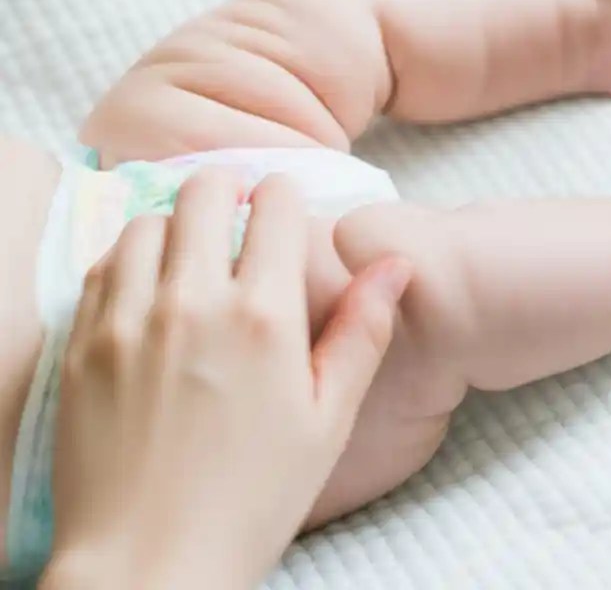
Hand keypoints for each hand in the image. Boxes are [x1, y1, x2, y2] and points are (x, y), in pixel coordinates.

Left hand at [41, 170, 410, 589]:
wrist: (149, 563)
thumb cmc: (252, 498)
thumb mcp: (328, 420)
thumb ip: (362, 331)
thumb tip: (397, 264)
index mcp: (264, 318)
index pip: (275, 205)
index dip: (286, 195)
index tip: (286, 206)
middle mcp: (192, 303)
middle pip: (204, 193)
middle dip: (229, 190)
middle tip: (240, 214)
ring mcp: (128, 320)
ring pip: (148, 222)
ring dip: (177, 223)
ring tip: (194, 253)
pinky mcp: (82, 344)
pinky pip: (103, 267)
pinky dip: (131, 258)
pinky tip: (150, 287)